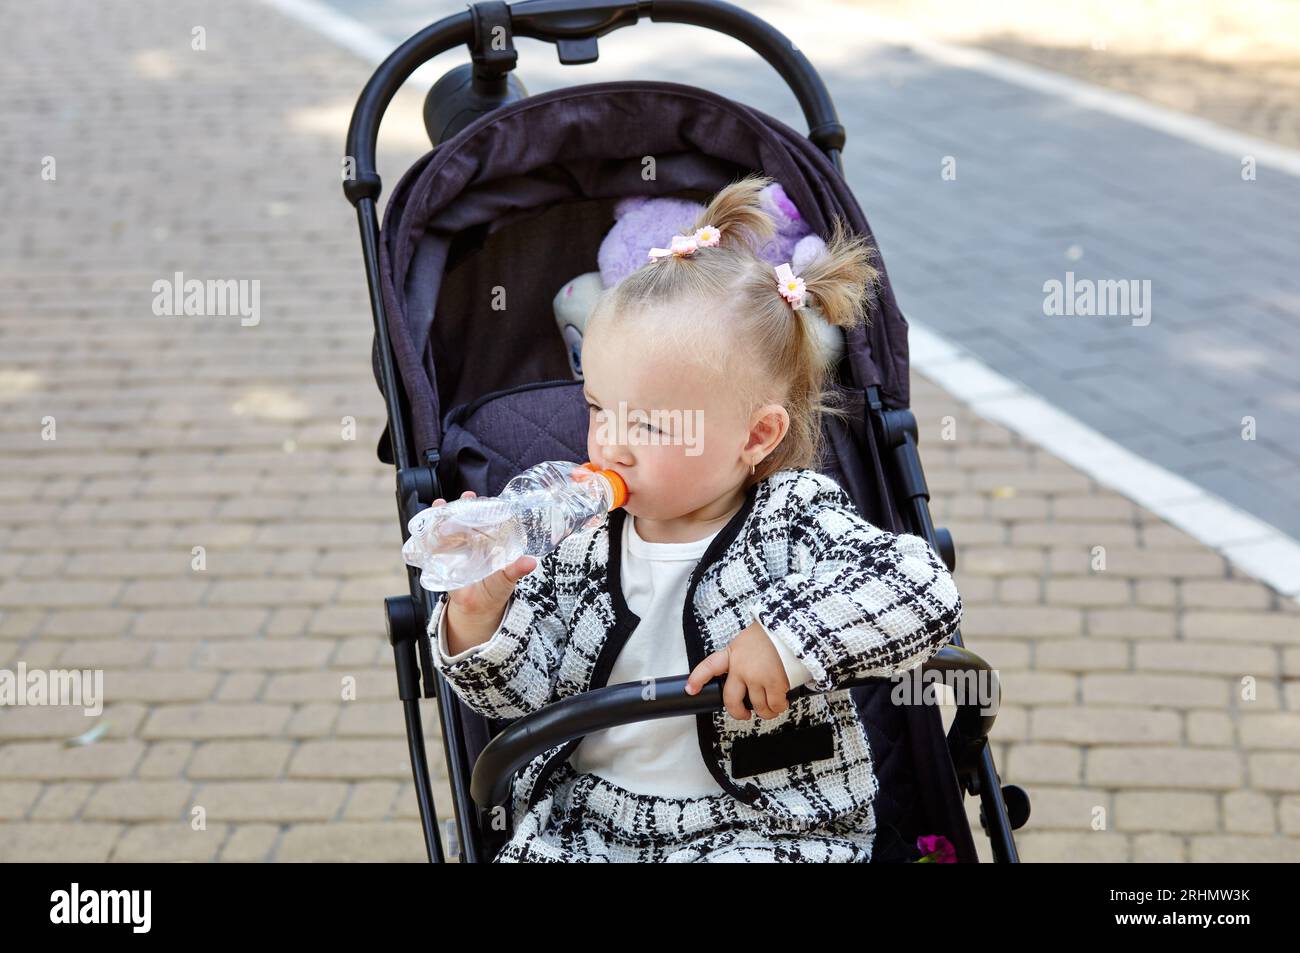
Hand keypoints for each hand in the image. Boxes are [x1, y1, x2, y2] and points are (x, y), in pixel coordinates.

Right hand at [431, 491, 537, 649]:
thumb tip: (532, 562)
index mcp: (491, 540)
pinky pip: (435, 541)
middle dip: (465, 505)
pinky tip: (426, 524)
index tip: (488, 500)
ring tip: (440, 505)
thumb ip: (516, 569)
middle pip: (468, 517)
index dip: (488, 507)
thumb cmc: (495, 589)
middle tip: (467, 497)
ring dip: (444, 513)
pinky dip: (429, 531)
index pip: (489, 518)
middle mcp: (474, 539)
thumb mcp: (507, 578)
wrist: (476, 607)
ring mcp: (458, 546)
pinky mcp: (443, 555)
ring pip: (450, 525)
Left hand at [684, 621, 790, 720]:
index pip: (709, 667)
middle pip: (731, 699)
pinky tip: (781, 703)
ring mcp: (757, 677)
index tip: (690, 690)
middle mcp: (741, 667)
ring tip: (770, 708)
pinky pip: (774, 705)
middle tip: (743, 714)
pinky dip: (778, 707)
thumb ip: (740, 657)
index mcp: (732, 653)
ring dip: (765, 711)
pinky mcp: (775, 683)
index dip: (697, 679)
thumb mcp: (747, 640)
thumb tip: (740, 676)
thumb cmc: (771, 633)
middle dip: (737, 712)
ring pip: (756, 706)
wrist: (792, 627)